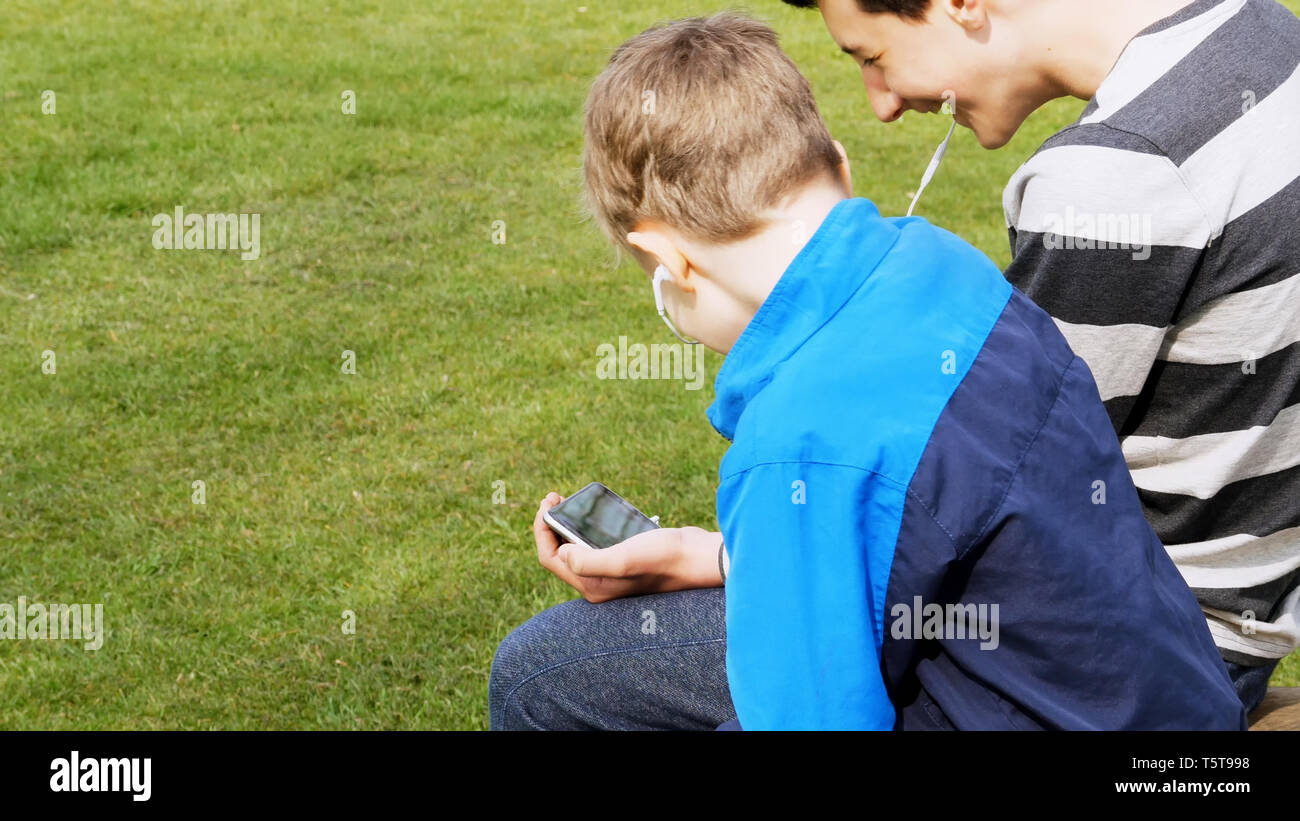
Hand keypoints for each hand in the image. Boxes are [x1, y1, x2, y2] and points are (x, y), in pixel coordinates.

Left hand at [532, 492, 723, 602]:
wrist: (698, 557)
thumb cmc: (663, 558)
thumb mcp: (622, 559)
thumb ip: (587, 561)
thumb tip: (562, 551)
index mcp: (592, 585)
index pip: (551, 558)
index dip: (543, 530)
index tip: (548, 503)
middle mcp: (599, 582)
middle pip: (561, 553)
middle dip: (552, 525)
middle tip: (555, 497)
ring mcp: (612, 572)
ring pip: (577, 546)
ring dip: (568, 524)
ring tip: (569, 501)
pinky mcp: (625, 559)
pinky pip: (596, 542)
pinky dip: (589, 526)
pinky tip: (596, 511)